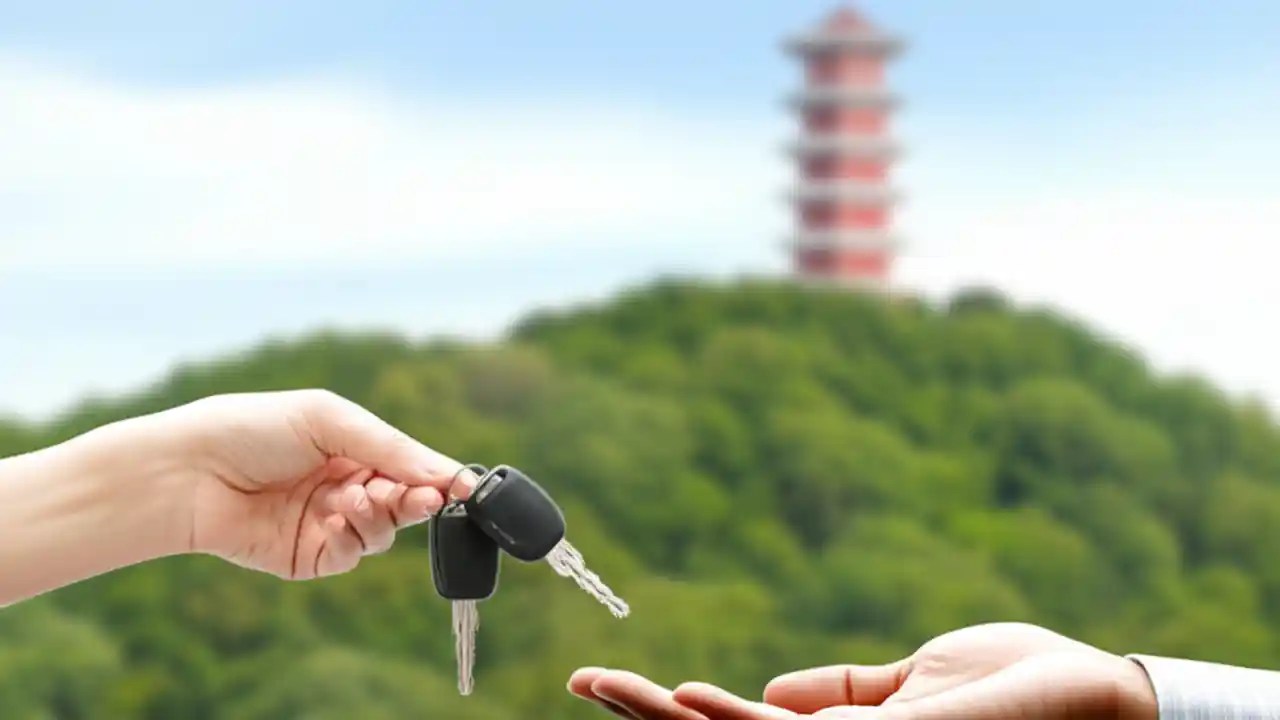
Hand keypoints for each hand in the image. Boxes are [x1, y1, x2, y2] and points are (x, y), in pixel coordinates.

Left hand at [168, 390, 477, 578]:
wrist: (187, 470)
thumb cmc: (253, 429)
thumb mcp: (330, 421)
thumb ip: (391, 448)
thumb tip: (449, 474)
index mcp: (354, 450)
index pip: (412, 467)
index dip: (439, 477)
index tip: (464, 486)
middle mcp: (346, 488)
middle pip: (405, 504)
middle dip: (417, 500)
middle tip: (421, 498)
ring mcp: (327, 524)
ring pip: (382, 534)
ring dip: (379, 517)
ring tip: (352, 498)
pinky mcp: (306, 557)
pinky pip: (348, 556)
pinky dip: (349, 539)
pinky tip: (332, 518)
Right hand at [567, 623, 1157, 719]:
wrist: (1094, 695)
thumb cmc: (1015, 690)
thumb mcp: (912, 679)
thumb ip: (841, 691)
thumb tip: (768, 696)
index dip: (677, 712)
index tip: (624, 684)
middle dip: (649, 718)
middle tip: (586, 682)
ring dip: (669, 718)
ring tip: (606, 684)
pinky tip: (689, 699)